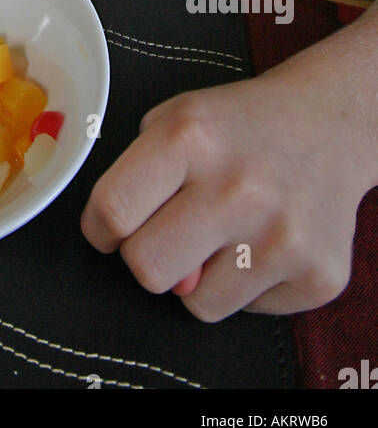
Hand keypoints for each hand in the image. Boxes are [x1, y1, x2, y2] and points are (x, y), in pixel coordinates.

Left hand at [80, 64, 370, 320]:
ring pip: (196, 303)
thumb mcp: (174, 117)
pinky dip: (246, 286)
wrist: (328, 125)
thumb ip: (137, 174)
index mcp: (190, 137)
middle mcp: (238, 188)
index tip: (110, 227)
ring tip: (225, 230)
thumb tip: (131, 249)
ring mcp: (283, 237)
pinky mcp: (319, 276)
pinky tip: (263, 241)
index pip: (113, 210)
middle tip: (170, 229)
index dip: (100, 227)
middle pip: (147, 268)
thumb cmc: (238, 126)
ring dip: (199, 276)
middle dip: (147, 253)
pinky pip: (247, 310)